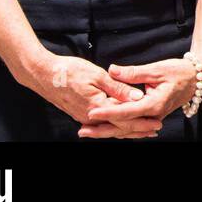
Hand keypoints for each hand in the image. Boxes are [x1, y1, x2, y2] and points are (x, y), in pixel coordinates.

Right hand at [21, 52, 161, 138]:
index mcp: (97, 106)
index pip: (124, 117)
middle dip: (138, 129)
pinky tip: (121, 124)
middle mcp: (90, 116)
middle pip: (118, 127)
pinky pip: (101, 123)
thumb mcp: (98, 75)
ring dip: (127, 129)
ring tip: (143, 130)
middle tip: (155, 129)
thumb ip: (118, 88)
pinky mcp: (80, 113)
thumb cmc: (70, 71)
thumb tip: (137, 97)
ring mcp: (83, 116)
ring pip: (110, 127)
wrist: (44, 74)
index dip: (142, 120)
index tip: (157, 121)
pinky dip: (114, 125)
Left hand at [81, 58, 201, 136]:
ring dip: (107, 131)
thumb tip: (112, 70)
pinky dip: (118, 127)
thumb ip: (134, 72)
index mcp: (155, 104)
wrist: (196, 79)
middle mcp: (153, 115)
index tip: (91, 113)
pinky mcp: (151, 116)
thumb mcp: (157, 69)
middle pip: (124, 127)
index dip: (108, 113)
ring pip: (127, 129)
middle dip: (102, 130)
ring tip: (88, 132)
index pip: (127, 112)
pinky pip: (132, 125)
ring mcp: (153, 118)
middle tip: (82, 130)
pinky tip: (105, 129)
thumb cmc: (179, 71)